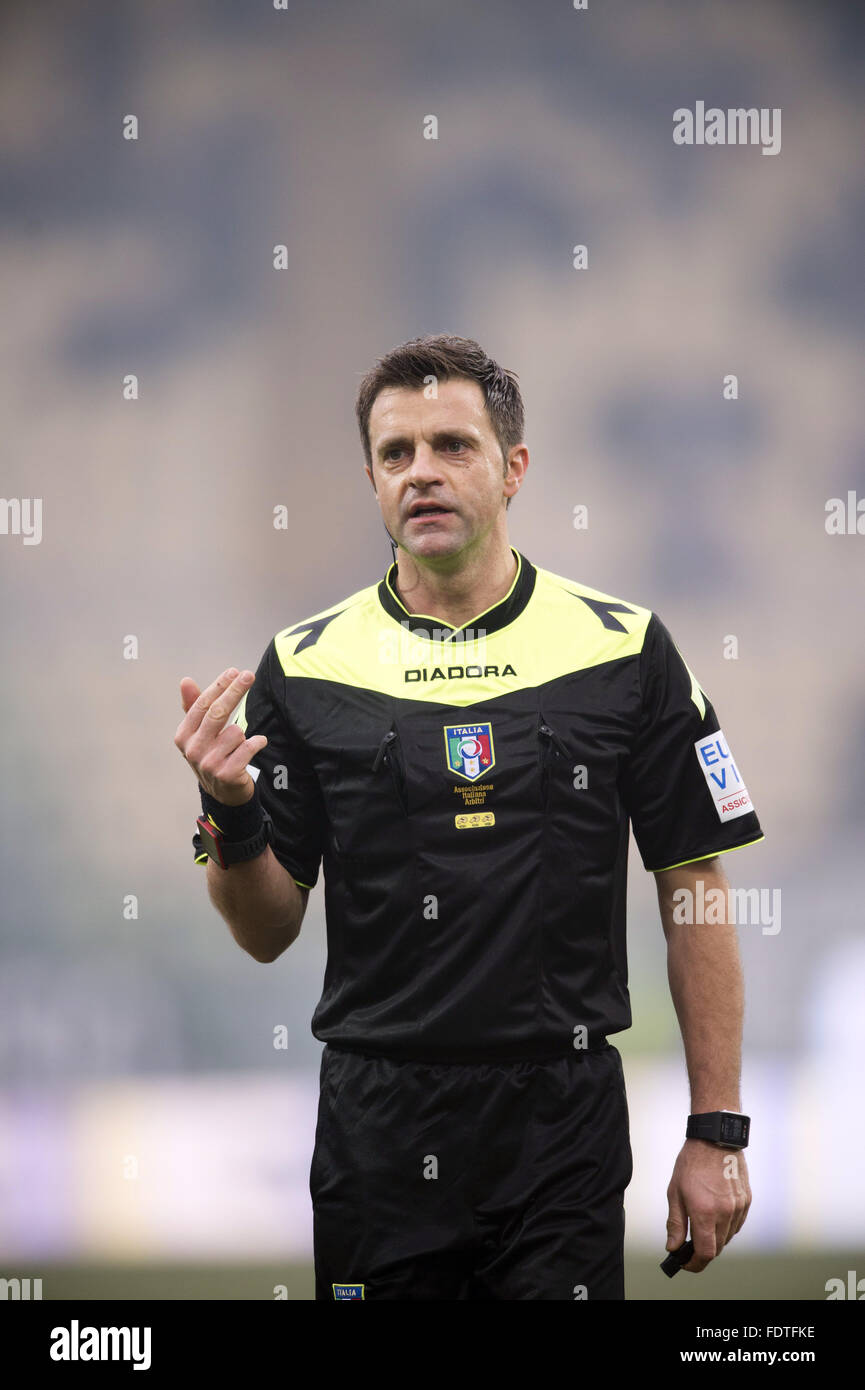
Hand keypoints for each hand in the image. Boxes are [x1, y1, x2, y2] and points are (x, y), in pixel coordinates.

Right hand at [175, 667, 265, 806]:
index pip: (202, 705)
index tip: (235, 671)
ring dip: (243, 734)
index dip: (219, 686)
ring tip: (238, 744)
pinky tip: (257, 743)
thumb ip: (193, 707)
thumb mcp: (198, 733)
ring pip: (236, 732)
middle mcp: (193, 749)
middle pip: (217, 712)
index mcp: (183, 736)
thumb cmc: (211, 755)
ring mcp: (209, 763)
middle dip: (235, 691)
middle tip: (249, 675)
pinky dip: (256, 742)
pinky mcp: (227, 774)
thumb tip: (185, 680)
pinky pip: (248, 748)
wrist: (222, 793)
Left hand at [665, 1139, 750, 1272]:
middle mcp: (725, 1213)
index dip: (695, 1263)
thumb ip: (675, 1223)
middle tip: (689, 1246)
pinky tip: (715, 1217)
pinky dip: (726, 1227)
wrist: (715, 1140)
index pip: (705, 1253)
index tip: (686, 1263)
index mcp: (706, 1212)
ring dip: (715, 1239)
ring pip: (728, 1237)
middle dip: (703, 1252)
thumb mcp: (675, 1192)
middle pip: (717, 1248)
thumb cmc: (692, 1163)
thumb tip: (673, 1247)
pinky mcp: (746, 1201)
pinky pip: (737, 1224)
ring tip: (701, 1226)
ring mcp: (738, 1208)